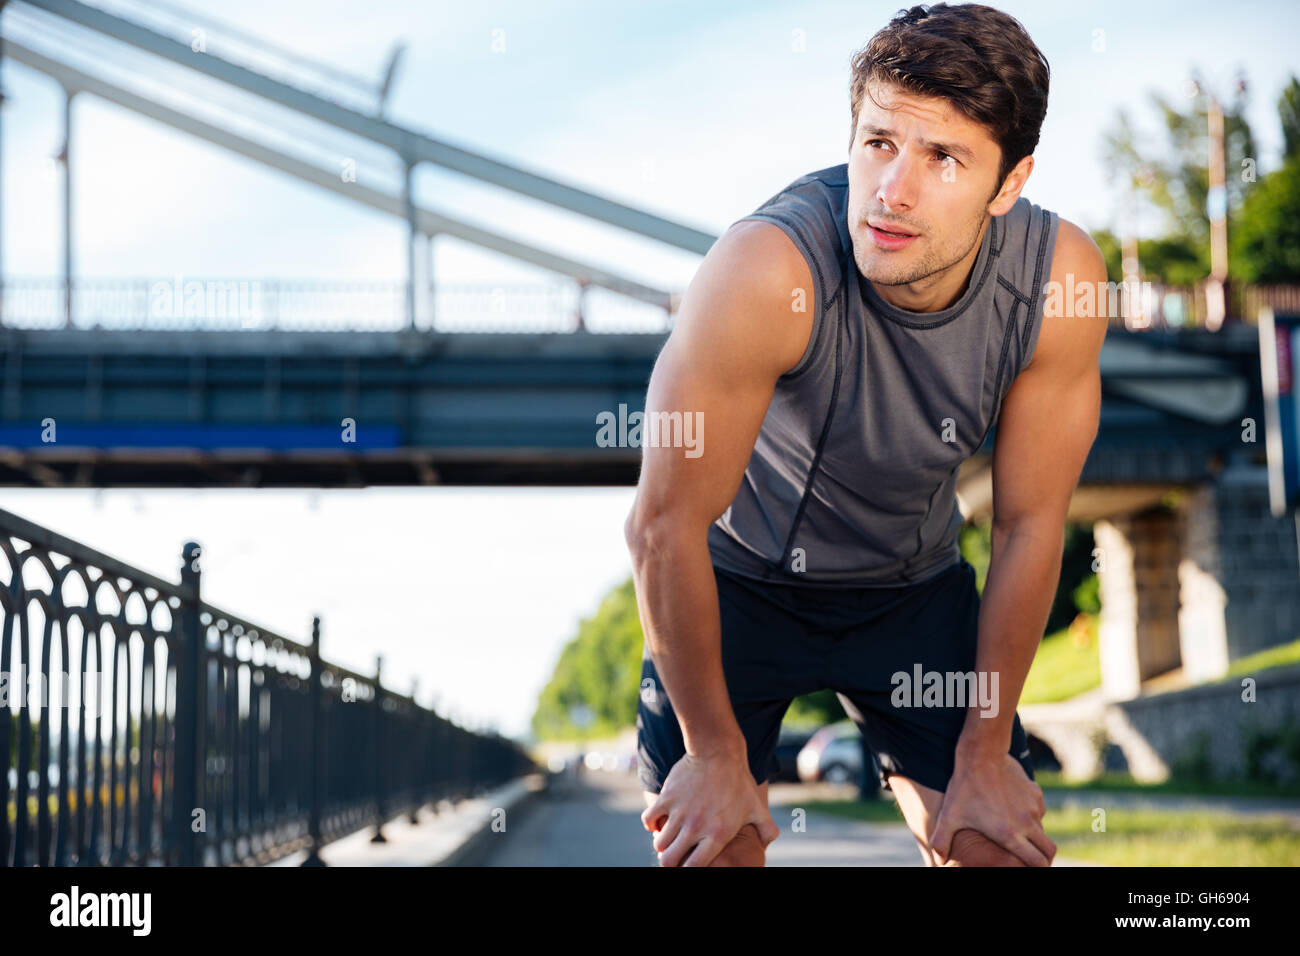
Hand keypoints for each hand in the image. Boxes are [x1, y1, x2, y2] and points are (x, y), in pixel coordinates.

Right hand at [641, 750, 779, 866]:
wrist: (718, 752)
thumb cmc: (739, 781)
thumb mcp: (757, 807)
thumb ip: (766, 830)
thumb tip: (768, 844)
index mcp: (717, 835)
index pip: (694, 868)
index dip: (689, 869)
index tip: (689, 863)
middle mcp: (696, 827)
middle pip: (670, 861)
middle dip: (671, 862)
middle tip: (675, 854)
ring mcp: (679, 813)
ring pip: (659, 844)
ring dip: (663, 843)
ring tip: (669, 837)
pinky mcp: (666, 798)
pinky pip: (648, 820)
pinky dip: (651, 823)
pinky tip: (659, 820)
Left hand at [928, 749, 1054, 866]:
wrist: (981, 755)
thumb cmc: (963, 788)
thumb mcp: (949, 816)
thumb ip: (941, 841)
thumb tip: (938, 860)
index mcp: (1009, 834)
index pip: (1037, 863)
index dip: (1038, 870)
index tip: (1030, 869)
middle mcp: (1026, 823)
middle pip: (1049, 851)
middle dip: (1044, 859)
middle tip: (1032, 860)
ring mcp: (1033, 807)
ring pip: (1043, 830)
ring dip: (1035, 836)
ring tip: (1018, 834)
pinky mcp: (1035, 792)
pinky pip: (1039, 811)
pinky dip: (1032, 816)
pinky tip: (1016, 811)